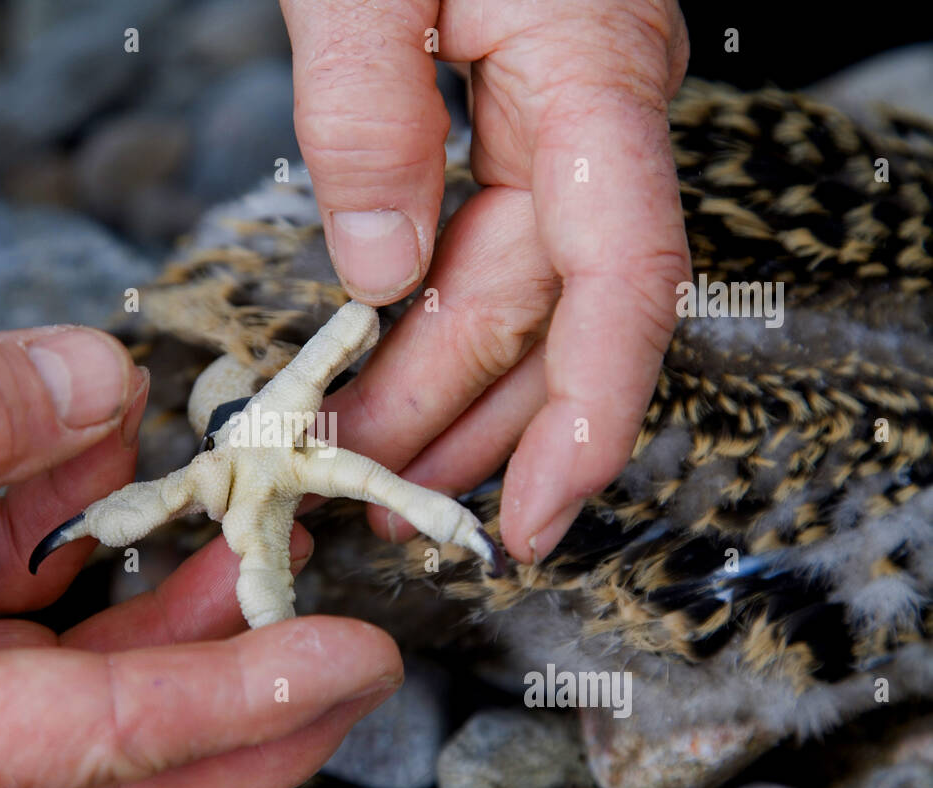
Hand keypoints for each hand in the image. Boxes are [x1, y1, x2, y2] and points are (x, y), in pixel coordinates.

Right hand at [0, 319, 400, 787]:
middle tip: (352, 655)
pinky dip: (87, 514)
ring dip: (181, 610)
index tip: (348, 664)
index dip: (238, 703)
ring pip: (83, 665)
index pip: (98, 746)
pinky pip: (25, 568)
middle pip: (113, 759)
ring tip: (265, 543)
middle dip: (242, 711)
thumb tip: (103, 386)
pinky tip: (126, 454)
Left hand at [281, 0, 690, 561]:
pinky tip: (393, 376)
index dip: (592, 409)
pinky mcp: (512, 120)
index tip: (543, 507)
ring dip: (447, 396)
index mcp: (589, 76)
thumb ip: (369, 109)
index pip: (621, 278)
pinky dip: (434, 323)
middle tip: (383, 508)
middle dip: (462, 423)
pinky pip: (486, 247)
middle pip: (542, 310)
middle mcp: (591, 116)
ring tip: (378, 474)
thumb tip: (382, 269)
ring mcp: (556, 122)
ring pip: (515, 295)